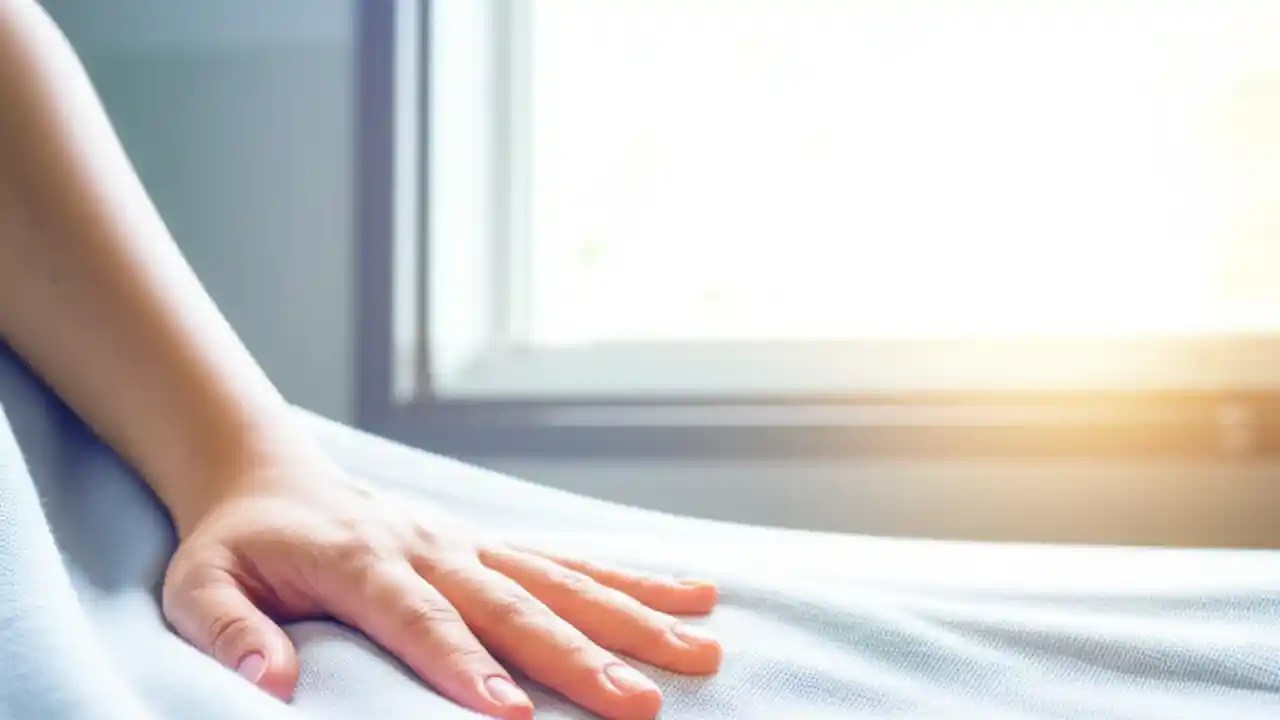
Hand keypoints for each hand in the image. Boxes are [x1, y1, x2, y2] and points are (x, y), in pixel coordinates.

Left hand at [161, 456, 721, 719]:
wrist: (272, 472)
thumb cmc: (239, 541)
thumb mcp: (199, 584)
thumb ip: (230, 632)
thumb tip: (273, 687)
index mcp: (360, 560)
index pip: (419, 618)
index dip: (465, 665)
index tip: (516, 714)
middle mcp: (431, 547)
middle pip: (514, 604)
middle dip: (579, 657)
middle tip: (641, 704)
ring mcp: (469, 543)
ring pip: (561, 581)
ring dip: (632, 617)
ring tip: (700, 648)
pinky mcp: (491, 545)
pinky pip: (569, 562)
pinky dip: (631, 579)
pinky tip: (690, 593)